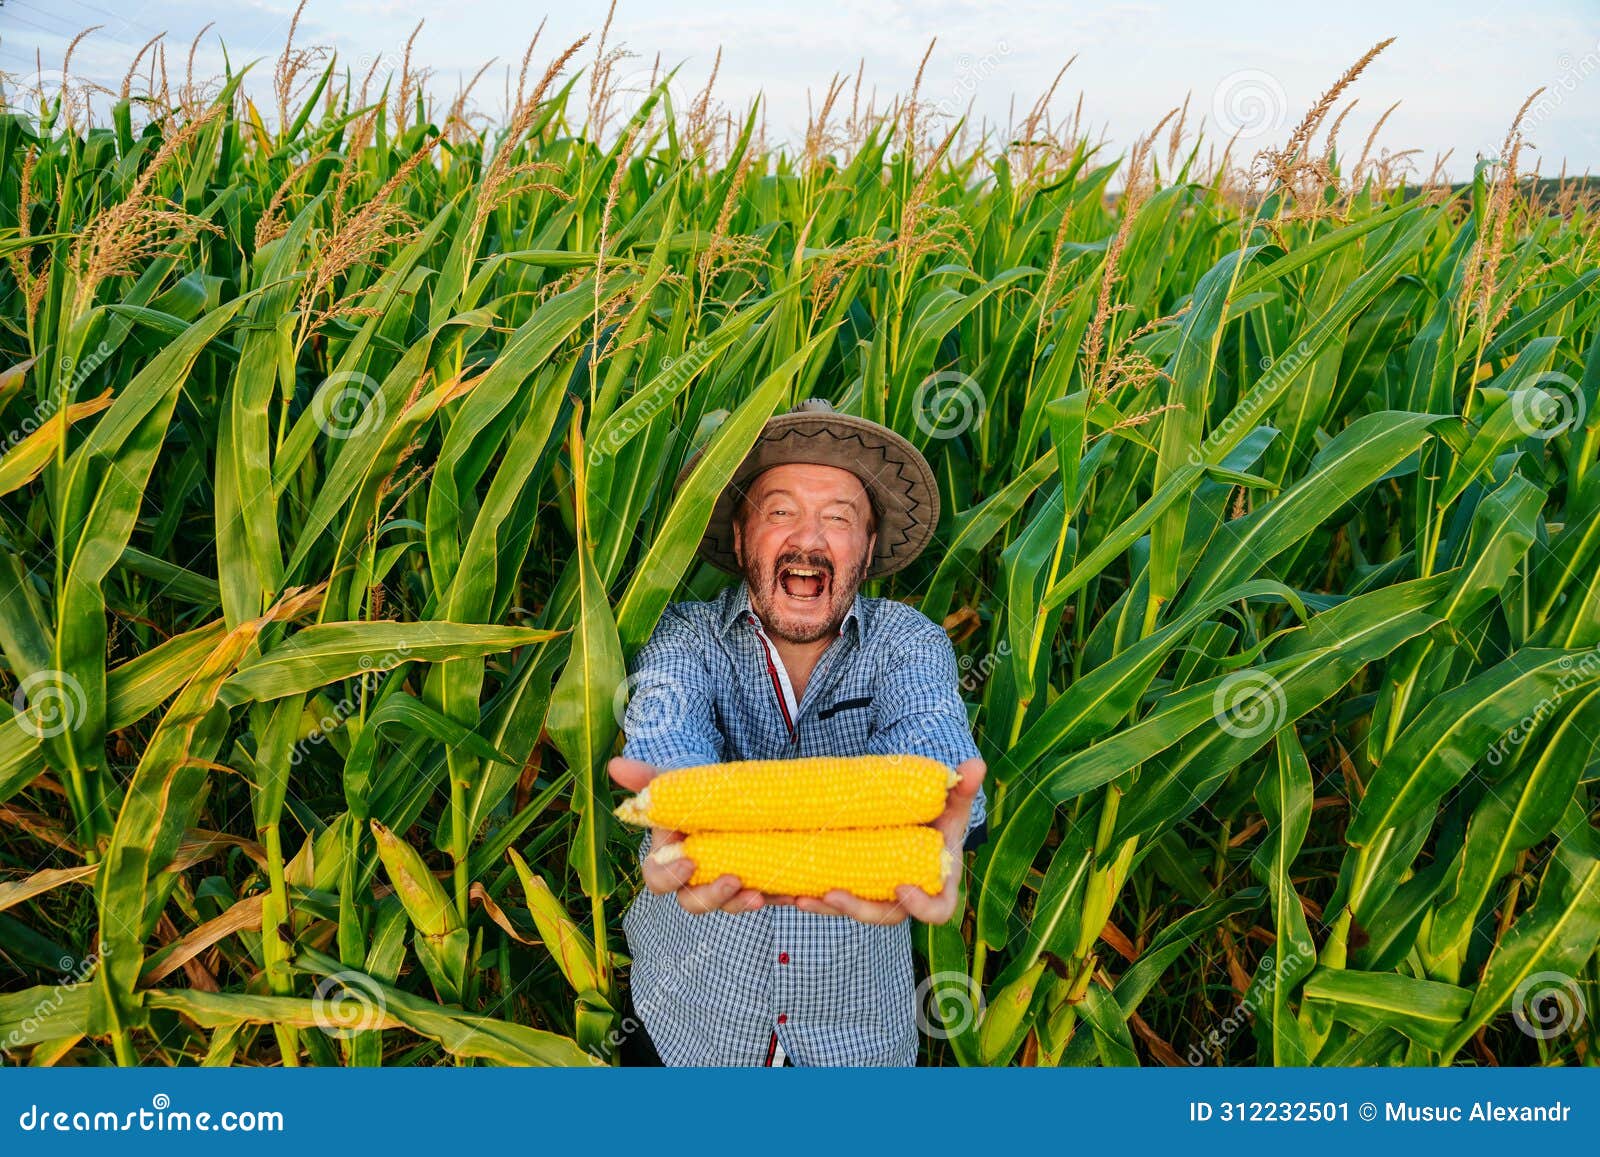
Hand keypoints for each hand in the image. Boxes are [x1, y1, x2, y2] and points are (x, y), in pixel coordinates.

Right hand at [609, 757, 771, 914]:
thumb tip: (614, 763)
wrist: (728, 796)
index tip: (689, 861)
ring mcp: (727, 884)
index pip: (658, 879)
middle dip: (714, 897)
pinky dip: (780, 896)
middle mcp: (695, 879)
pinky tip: (797, 891)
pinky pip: (767, 897)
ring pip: (731, 905)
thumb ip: (646, 777)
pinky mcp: (757, 883)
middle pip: (695, 902)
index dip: (670, 876)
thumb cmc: (693, 794)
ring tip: (763, 893)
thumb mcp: (674, 781)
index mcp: (668, 859)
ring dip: (744, 903)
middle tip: (735, 881)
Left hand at [794, 756, 985, 925]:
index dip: (921, 906)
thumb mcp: (951, 802)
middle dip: (857, 909)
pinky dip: (811, 897)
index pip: (938, 911)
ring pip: (853, 910)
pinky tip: (789, 892)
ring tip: (799, 897)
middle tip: (832, 894)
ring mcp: (878, 895)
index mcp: (938, 883)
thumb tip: (976, 764)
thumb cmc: (940, 815)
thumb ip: (963, 788)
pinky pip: (833, 899)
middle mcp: (907, 897)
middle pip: (886, 916)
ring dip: (825, 907)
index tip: (901, 887)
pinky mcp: (854, 888)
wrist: (915, 819)